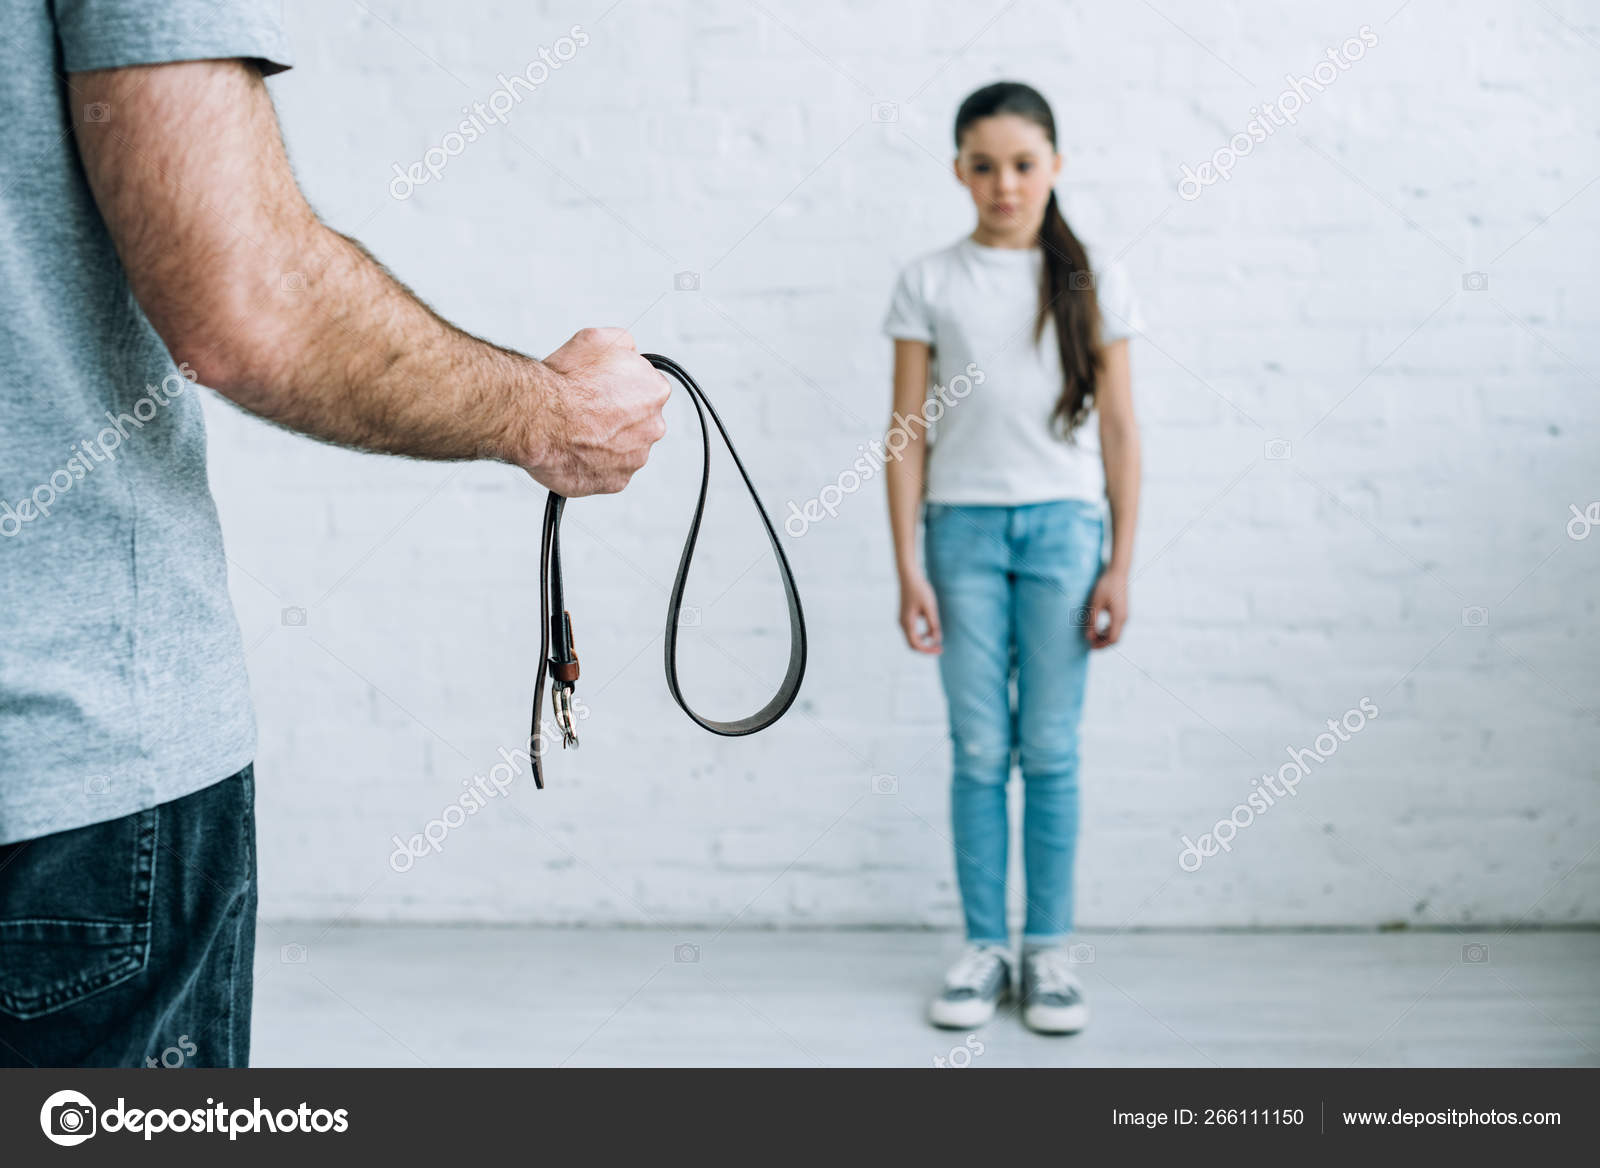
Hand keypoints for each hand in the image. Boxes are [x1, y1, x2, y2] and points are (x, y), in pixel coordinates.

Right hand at [528, 327, 670, 495]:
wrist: (537, 417)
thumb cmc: (564, 381)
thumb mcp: (597, 339)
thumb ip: (624, 345)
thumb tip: (629, 352)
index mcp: (655, 392)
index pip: (645, 389)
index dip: (619, 387)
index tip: (600, 389)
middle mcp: (653, 427)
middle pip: (638, 421)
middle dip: (616, 417)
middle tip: (585, 410)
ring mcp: (635, 458)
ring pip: (623, 448)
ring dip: (604, 441)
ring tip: (575, 431)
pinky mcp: (615, 482)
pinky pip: (607, 472)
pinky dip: (592, 464)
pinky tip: (573, 450)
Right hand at [899, 572, 941, 653]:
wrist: (909, 576)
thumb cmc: (920, 590)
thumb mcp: (930, 607)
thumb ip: (933, 624)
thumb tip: (937, 640)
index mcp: (907, 623)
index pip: (916, 644)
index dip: (928, 650)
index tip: (940, 649)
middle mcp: (903, 623)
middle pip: (912, 644)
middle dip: (926, 648)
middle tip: (940, 648)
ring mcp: (903, 620)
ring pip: (912, 638)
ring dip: (924, 641)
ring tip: (937, 640)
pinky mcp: (905, 616)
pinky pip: (912, 631)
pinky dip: (922, 634)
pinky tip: (931, 630)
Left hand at [1085, 567, 1127, 648]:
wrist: (1118, 573)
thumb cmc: (1106, 586)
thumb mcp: (1095, 603)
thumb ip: (1092, 621)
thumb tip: (1089, 637)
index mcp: (1118, 618)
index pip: (1112, 639)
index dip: (1100, 645)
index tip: (1089, 645)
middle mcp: (1124, 619)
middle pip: (1115, 639)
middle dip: (1102, 643)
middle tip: (1089, 643)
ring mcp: (1125, 615)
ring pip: (1116, 633)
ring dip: (1104, 637)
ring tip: (1092, 636)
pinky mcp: (1122, 612)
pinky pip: (1116, 627)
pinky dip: (1107, 631)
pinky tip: (1098, 628)